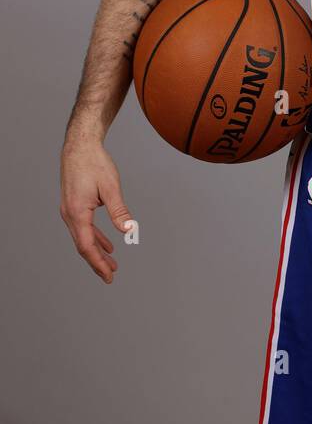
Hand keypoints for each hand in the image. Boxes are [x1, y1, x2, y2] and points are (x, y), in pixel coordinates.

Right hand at [60, 136, 135, 283]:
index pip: (86, 245)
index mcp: (77, 212)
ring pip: (83, 238)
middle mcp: (70, 214)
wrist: (79, 146)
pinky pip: (84, 227)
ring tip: (111, 264)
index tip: (109, 275)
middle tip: (111, 277)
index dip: (98, 262)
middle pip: (83, 246)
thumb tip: (129, 230)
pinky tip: (107, 243)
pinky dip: (95, 237)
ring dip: (97, 251)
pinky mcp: (74, 205)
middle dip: (97, 262)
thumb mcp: (110, 187)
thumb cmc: (94, 163)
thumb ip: (119, 211)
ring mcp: (70, 210)